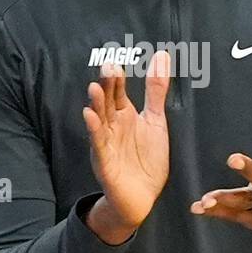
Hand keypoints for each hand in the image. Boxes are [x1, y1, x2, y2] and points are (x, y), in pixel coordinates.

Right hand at [82, 52, 170, 242]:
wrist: (143, 197)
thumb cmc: (146, 159)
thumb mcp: (155, 120)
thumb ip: (156, 90)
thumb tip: (160, 56)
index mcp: (124, 115)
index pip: (117, 91)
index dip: (116, 78)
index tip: (115, 61)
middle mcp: (112, 126)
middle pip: (107, 102)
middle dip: (106, 86)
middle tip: (108, 68)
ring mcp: (106, 143)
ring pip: (99, 120)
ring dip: (96, 105)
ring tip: (95, 88)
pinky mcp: (105, 161)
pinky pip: (98, 144)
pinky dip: (94, 131)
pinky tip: (90, 117)